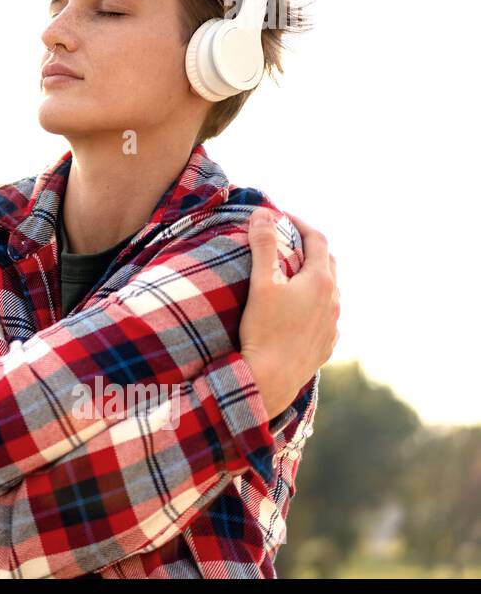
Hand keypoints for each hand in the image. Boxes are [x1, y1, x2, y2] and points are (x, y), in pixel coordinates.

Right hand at [240, 208, 339, 420]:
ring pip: (328, 291)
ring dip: (312, 277)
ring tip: (289, 275)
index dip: (299, 223)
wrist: (270, 380)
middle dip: (309, 248)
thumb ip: (264, 246)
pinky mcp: (326, 345)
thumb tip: (263, 213)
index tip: (280, 217)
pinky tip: (296, 310)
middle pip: (328, 263)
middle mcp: (334, 301)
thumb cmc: (264, 330)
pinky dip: (312, 303)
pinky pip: (325, 315)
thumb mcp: (261, 283)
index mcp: (320, 282)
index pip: (317, 240)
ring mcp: (332, 325)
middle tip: (286, 241)